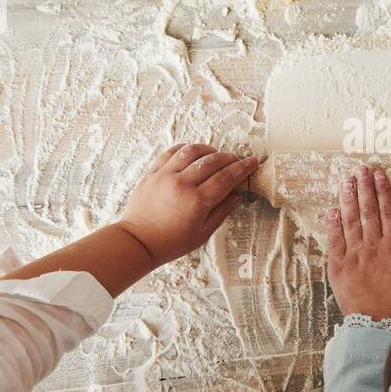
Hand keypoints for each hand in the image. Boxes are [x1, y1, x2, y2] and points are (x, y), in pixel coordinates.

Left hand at [118, 143, 258, 265]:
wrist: (137, 242)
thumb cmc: (171, 243)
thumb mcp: (203, 234)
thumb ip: (222, 212)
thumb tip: (237, 195)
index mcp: (197, 202)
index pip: (226, 178)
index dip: (243, 168)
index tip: (253, 162)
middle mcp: (181, 184)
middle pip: (212, 161)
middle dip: (229, 158)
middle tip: (237, 160)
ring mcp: (165, 176)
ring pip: (192, 151)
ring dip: (209, 150)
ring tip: (216, 155)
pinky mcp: (152, 173)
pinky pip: (171, 152)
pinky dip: (185, 148)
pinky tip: (194, 153)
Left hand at [326, 166, 390, 322]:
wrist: (378, 327)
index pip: (388, 212)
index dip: (384, 191)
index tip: (379, 174)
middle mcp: (373, 246)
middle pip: (368, 210)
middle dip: (363, 187)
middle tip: (359, 168)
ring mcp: (354, 255)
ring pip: (350, 221)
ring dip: (347, 199)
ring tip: (345, 180)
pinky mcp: (338, 266)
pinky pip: (334, 241)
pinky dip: (332, 225)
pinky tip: (332, 210)